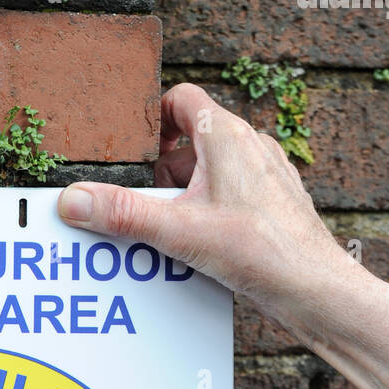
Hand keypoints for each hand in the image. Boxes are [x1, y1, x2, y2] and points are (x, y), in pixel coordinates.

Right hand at [57, 83, 388, 388]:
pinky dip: (210, 211)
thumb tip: (73, 201)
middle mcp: (251, 146)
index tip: (133, 149)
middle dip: (163, 169)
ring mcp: (267, 174)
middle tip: (146, 202)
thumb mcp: (178, 231)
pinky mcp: (275, 203)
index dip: (152, 119)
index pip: (181, 99)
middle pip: (191, 140)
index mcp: (227, 135)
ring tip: (169, 230)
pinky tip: (202, 246)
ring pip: (212, 169)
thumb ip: (122, 214)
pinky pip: (232, 195)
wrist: (314, 288)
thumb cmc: (260, 252)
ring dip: (185, 193)